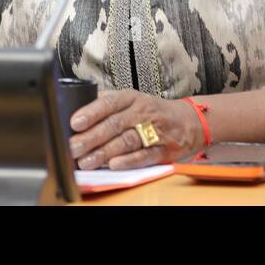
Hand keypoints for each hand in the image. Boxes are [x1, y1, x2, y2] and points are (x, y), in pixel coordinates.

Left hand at [68, 89, 203, 169]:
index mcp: (132, 98)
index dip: (91, 112)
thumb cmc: (152, 111)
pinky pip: (145, 155)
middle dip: (92, 137)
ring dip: (105, 152)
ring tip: (86, 162)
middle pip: (115, 124)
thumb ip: (108, 103)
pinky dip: (129, 161)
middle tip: (74, 147)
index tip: (74, 123)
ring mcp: (154, 131)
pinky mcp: (164, 149)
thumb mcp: (132, 100)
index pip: (109, 103)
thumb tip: (78, 107)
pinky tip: (114, 165)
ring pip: (127, 141)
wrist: (190, 121)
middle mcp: (142, 112)